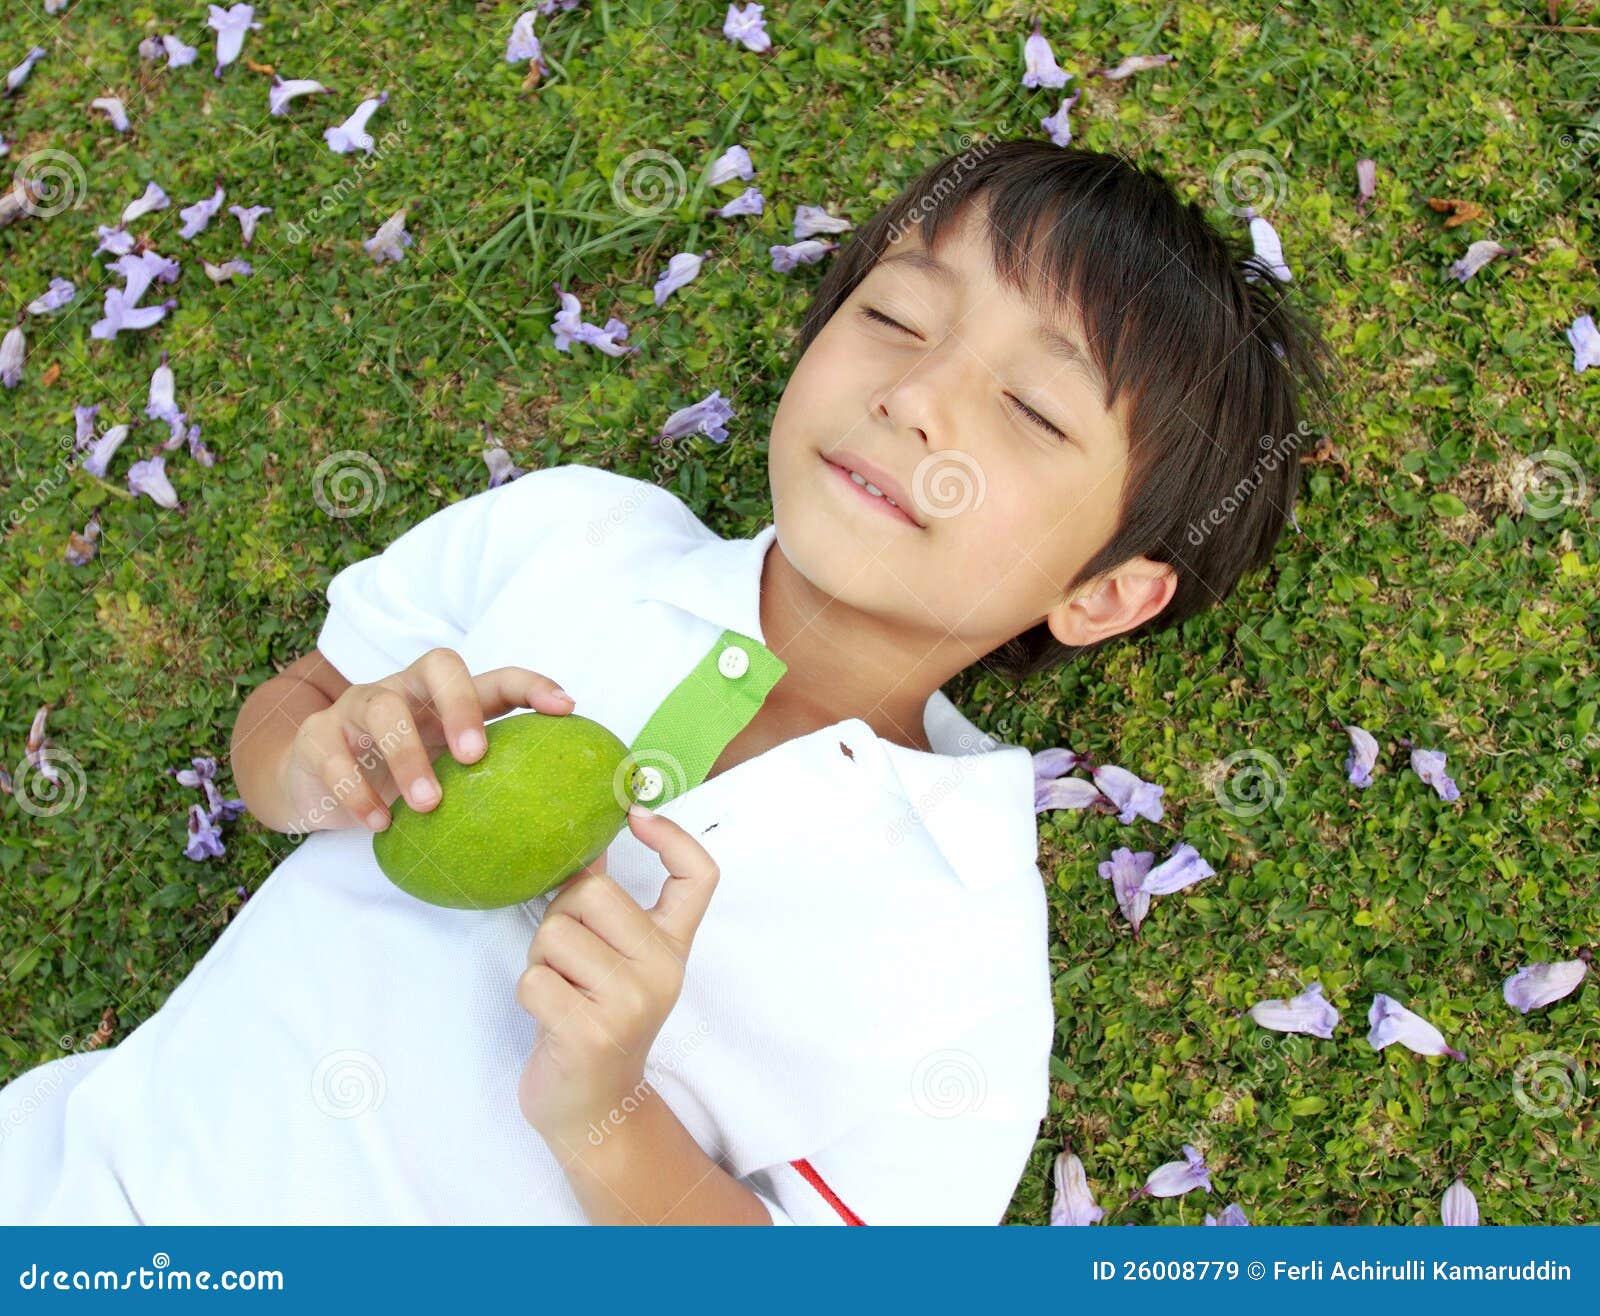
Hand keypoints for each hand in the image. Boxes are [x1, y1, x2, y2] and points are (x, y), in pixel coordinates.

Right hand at [278, 646, 575, 832]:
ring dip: (407, 754)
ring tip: (426, 804)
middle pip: (439, 666)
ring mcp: (359, 708)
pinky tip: (378, 823)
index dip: (534, 686)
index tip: (567, 708)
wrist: (314, 785)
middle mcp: (408, 691)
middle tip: (476, 755)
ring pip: (383, 706)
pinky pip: (335, 753)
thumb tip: (593, 863)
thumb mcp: (453, 790)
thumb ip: (511, 813)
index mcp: (450, 702)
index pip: (498, 679)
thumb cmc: (401, 784)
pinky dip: (358, 789)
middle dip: (461, 705)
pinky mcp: (318, 738)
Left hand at [515, 806, 720, 1144]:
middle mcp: (661, 971)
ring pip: (554, 933)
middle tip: (568, 956)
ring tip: (561, 988)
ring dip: (540, 958)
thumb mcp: (617, 962)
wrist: (595, 1109)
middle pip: (593, 892)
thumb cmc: (597, 1021)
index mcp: (672, 947)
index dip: (672, 836)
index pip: (699, 876)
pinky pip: (534, 979)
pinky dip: (529, 992)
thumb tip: (588, 847)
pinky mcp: (590, 1032)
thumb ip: (607, 909)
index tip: (635, 816)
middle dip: (561, 915)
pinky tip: (550, 1017)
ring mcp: (630, 1003)